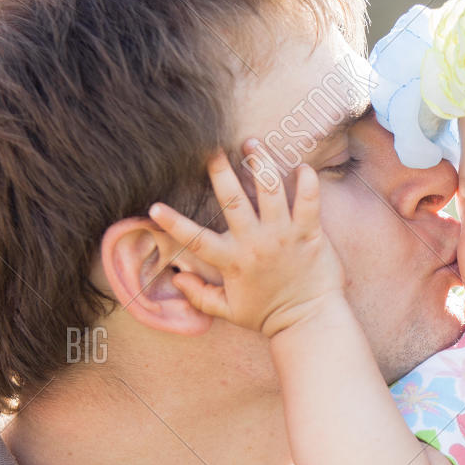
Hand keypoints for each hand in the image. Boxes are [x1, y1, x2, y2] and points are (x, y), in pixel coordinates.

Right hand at [149, 141, 346, 337]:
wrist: (310, 322)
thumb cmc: (269, 316)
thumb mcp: (229, 311)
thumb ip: (200, 295)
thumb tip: (177, 278)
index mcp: (232, 261)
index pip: (195, 239)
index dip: (173, 223)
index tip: (154, 206)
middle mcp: (255, 244)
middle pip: (233, 201)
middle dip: (220, 172)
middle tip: (211, 148)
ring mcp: (283, 236)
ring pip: (270, 192)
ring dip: (260, 164)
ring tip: (252, 143)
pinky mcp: (310, 234)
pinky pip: (309, 202)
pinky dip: (307, 182)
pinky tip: (302, 166)